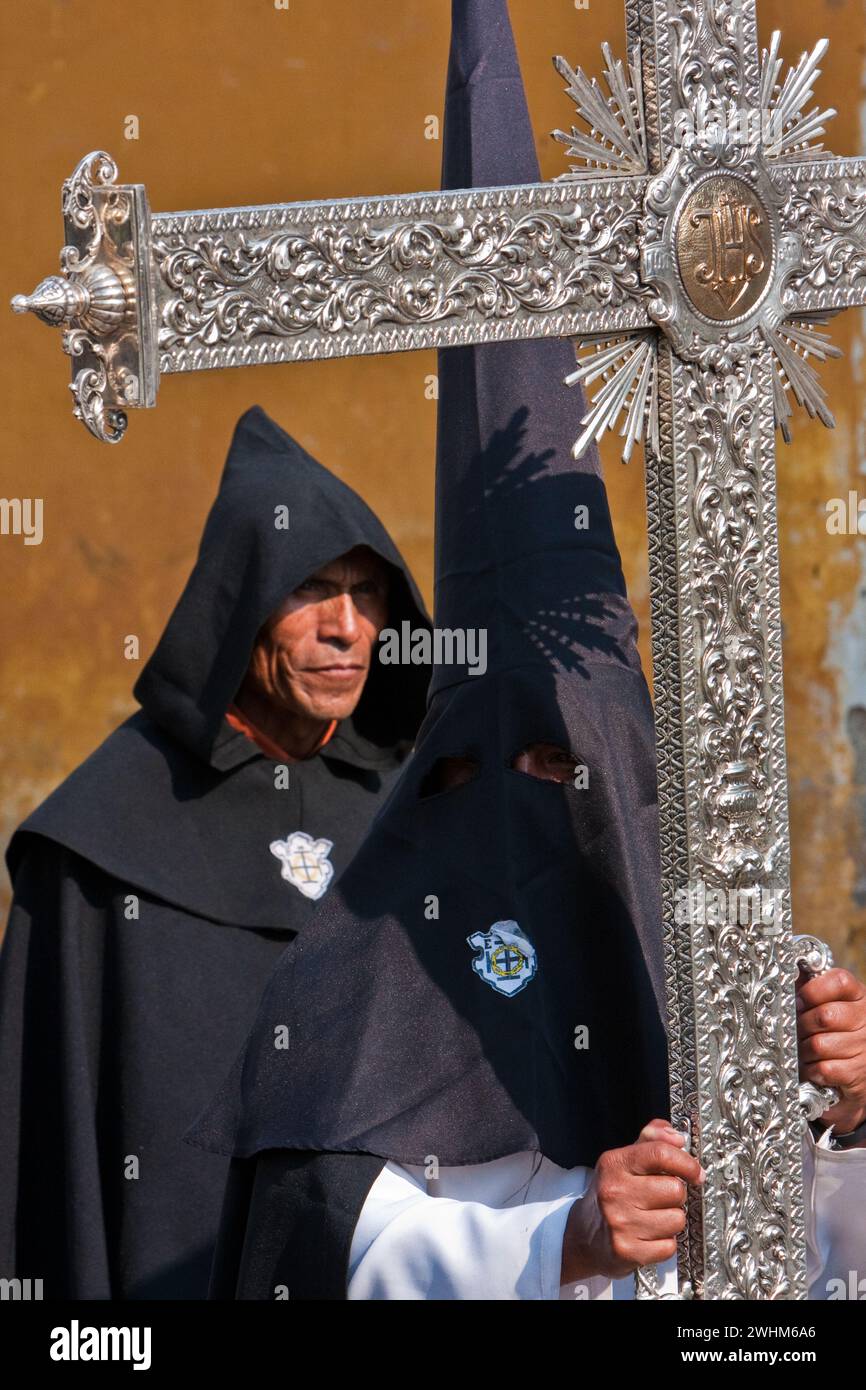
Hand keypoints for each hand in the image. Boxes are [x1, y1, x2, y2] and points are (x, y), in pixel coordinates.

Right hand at [561, 1119, 704, 1283]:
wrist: (583, 1236)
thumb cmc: (611, 1194)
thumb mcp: (623, 1160)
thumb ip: (651, 1140)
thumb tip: (677, 1137)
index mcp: (614, 1164)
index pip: (660, 1154)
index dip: (686, 1163)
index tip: (695, 1172)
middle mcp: (615, 1192)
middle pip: (675, 1189)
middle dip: (675, 1194)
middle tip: (660, 1198)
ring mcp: (620, 1223)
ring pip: (676, 1219)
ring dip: (671, 1220)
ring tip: (653, 1218)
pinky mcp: (628, 1251)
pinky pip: (669, 1246)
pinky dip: (664, 1243)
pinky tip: (648, 1236)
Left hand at [797, 967, 865, 1135]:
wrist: (857, 1072)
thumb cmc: (835, 1031)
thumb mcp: (827, 1003)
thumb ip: (810, 985)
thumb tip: (787, 969)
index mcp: (858, 996)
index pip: (839, 981)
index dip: (812, 991)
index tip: (798, 1001)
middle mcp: (865, 1020)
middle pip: (825, 1016)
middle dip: (802, 1025)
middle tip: (796, 1031)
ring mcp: (864, 1047)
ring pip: (820, 1045)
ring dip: (803, 1050)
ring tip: (802, 1050)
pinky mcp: (857, 1074)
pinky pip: (824, 1069)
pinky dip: (811, 1070)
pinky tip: (811, 1067)